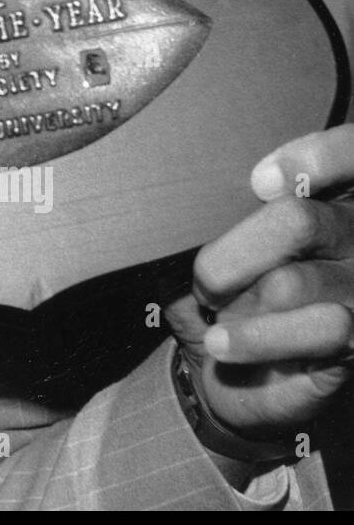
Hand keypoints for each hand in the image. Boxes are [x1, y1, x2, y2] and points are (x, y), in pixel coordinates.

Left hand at [166, 127, 353, 440]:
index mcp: (322, 197)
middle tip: (202, 282)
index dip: (318, 157)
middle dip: (228, 255)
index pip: (349, 154)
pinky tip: (223, 344)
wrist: (226, 370)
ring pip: (294, 283)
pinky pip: (321, 331)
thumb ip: (208, 217)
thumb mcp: (204, 248)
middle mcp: (351, 235)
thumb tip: (189, 205)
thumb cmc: (218, 293)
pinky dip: (257, 338)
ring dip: (237, 304)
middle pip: (297, 220)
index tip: (259, 181)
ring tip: (211, 319)